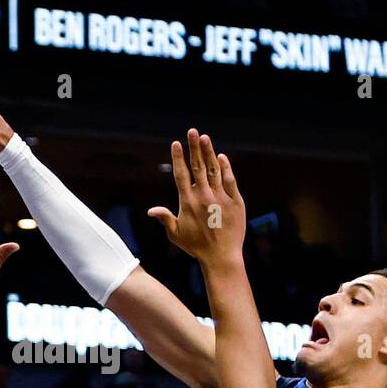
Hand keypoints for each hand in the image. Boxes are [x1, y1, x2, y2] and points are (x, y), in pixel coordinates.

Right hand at [148, 130, 245, 264]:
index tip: (176, 144)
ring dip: (209, 152)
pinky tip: (221, 157)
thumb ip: (165, 218)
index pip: (182, 174)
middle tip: (192, 131)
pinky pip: (230, 181)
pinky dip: (225, 168)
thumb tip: (150, 210)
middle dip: (194, 147)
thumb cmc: (196, 246)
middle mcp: (204, 196)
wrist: (221, 257)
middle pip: (198, 166)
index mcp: (188, 202)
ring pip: (214, 170)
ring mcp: (221, 198)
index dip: (178, 158)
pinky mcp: (236, 202)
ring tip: (205, 138)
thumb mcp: (176, 234)